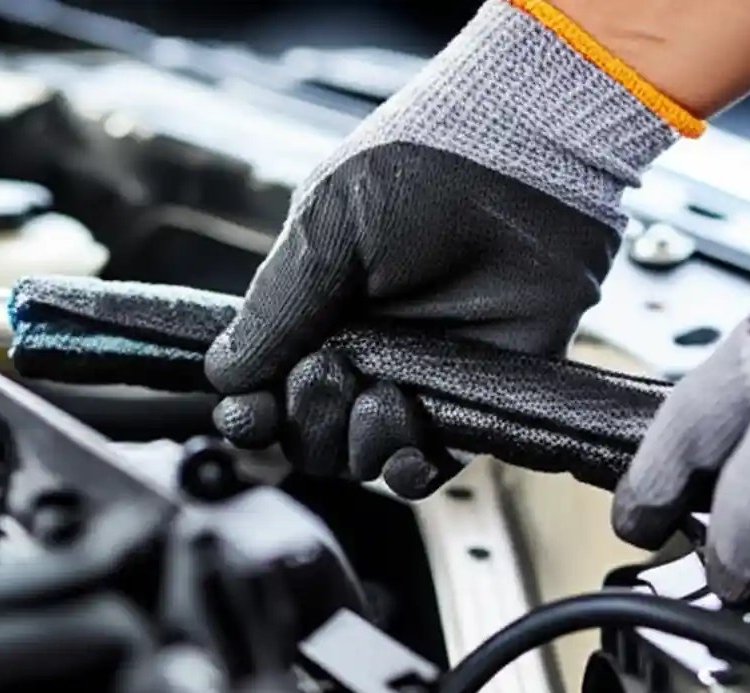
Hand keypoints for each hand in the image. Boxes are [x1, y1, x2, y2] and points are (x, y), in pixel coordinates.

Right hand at [203, 0, 691, 496]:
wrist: (526, 162)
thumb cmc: (423, 172)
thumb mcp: (330, 226)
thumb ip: (277, 306)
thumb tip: (223, 374)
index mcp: (315, 311)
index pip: (265, 388)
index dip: (251, 412)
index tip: (249, 412)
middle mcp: (361, 353)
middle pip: (308, 436)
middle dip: (308, 424)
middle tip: (330, 374)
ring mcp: (417, 379)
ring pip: (363, 458)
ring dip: (359, 446)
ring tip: (384, 396)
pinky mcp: (475, 397)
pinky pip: (432, 467)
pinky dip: (411, 474)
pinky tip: (409, 454)